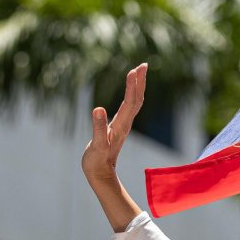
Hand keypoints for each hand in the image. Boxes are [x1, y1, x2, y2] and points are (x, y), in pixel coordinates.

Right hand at [82, 63, 146, 185]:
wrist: (101, 174)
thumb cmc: (97, 161)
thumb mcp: (96, 145)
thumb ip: (98, 128)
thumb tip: (98, 109)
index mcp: (121, 125)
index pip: (130, 102)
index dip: (132, 86)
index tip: (134, 70)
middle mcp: (125, 123)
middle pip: (137, 99)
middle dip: (140, 82)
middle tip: (143, 65)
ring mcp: (123, 125)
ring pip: (134, 102)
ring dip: (137, 87)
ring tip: (138, 72)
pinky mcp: (119, 127)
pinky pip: (129, 107)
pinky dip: (131, 95)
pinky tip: (130, 91)